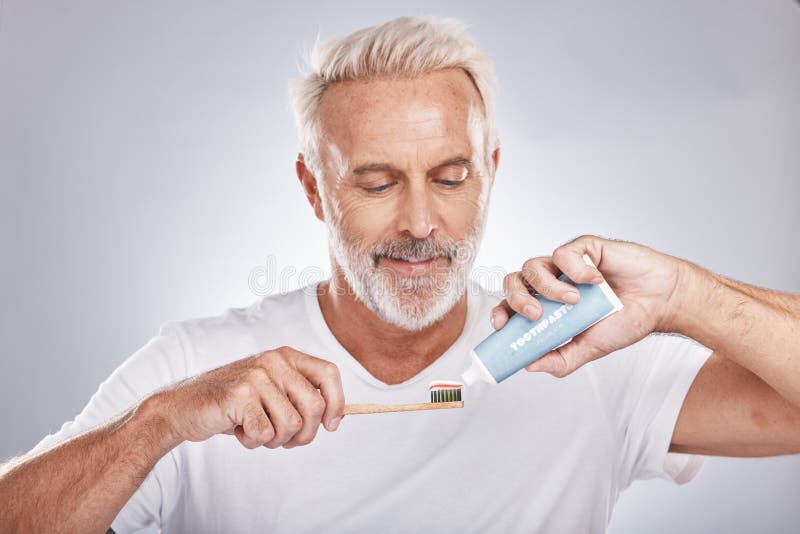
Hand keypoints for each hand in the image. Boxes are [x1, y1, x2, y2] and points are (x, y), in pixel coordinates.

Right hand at [152, 346, 344, 449]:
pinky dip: (253, 442)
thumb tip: (336, 419)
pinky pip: (266, 434)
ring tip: (255, 430)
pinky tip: (238, 430)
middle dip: (303, 434)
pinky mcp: (239, 395)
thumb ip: (301, 398)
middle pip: (314, 407)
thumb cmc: (234, 405)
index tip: (331, 426)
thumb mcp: (273, 393)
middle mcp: (274, 361)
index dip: (336, 403)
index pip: (329, 374)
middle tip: (282, 439)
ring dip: (275, 440)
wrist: (184, 408)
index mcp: (286, 356)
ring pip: (291, 426)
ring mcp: (256, 376)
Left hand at [491, 235, 688, 376]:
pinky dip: (576, 268)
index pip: (511, 305)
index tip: (501, 324)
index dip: (500, 311)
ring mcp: (565, 265)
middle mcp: (551, 282)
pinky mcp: (583, 248)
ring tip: (573, 301)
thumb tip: (531, 366)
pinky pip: (564, 253)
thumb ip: (562, 359)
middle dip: (517, 299)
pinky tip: (595, 281)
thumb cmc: (626, 321)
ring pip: (533, 266)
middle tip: (536, 315)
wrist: (661, 302)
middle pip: (515, 282)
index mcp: (547, 305)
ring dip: (547, 286)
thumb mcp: (590, 348)